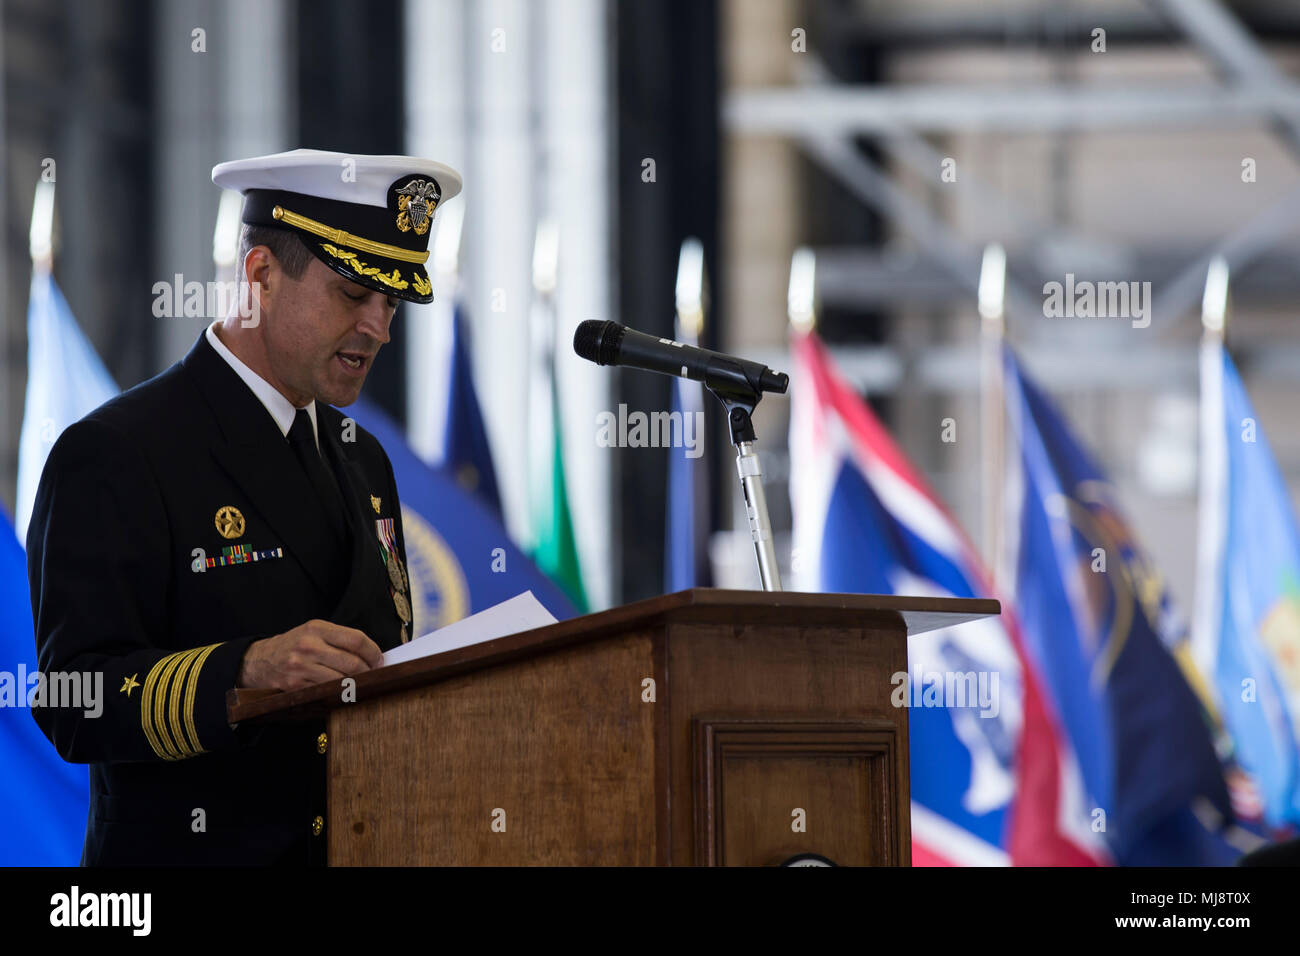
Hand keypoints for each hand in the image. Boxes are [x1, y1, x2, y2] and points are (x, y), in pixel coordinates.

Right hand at [237, 620, 382, 690]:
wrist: (259, 660)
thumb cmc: (294, 645)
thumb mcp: (314, 633)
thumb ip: (340, 640)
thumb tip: (372, 654)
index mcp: (317, 628)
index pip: (356, 640)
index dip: (374, 652)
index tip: (380, 660)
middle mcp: (309, 646)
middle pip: (352, 663)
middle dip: (368, 671)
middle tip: (374, 675)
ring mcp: (301, 667)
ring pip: (342, 680)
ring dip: (356, 685)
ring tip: (361, 683)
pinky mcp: (295, 685)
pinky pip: (326, 691)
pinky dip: (339, 693)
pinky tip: (343, 691)